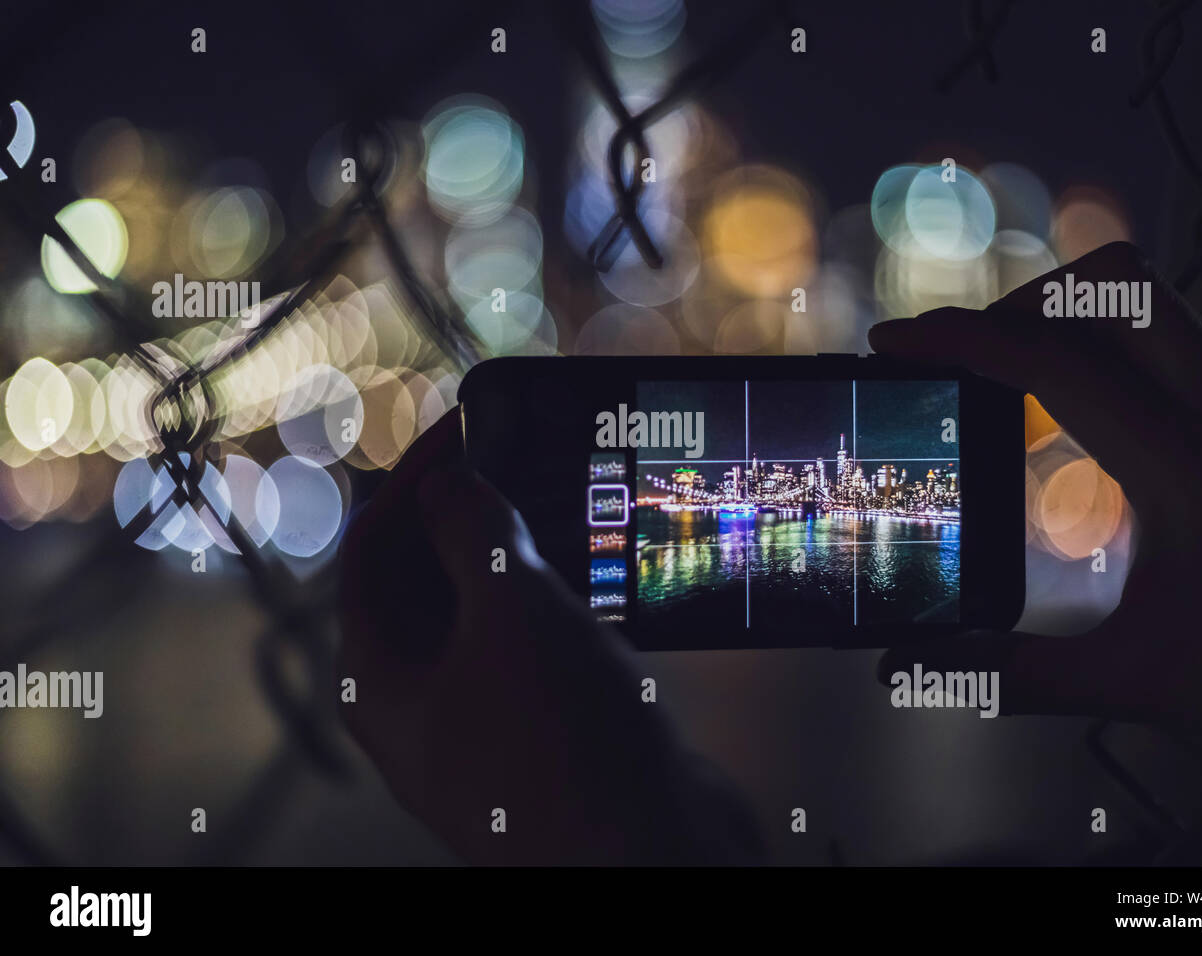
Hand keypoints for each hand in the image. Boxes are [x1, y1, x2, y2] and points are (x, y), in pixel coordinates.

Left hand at [337, 411, 762, 863]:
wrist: (653, 855)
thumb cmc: (564, 738)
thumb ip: (472, 533)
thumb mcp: (511, 609)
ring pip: (486, 619)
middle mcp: (421, 708)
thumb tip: (448, 486)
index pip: (371, 552)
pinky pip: (534, 654)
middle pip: (423, 583)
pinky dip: (554, 607)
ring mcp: (484, 728)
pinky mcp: (544, 741)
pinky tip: (594, 575)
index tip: (460, 429)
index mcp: (381, 679)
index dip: (412, 481)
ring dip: (517, 559)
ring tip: (561, 504)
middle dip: (465, 516)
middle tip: (515, 459)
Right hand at [870, 241, 1201, 755]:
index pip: (1057, 361)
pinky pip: (1169, 350)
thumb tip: (907, 669)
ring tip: (1000, 374)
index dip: (962, 338)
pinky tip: (1065, 413)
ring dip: (1066, 317)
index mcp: (1188, 469)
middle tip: (965, 356)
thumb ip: (1010, 674)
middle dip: (1024, 300)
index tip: (896, 341)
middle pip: (1117, 285)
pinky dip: (1101, 349)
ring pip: (1151, 306)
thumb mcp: (1133, 685)